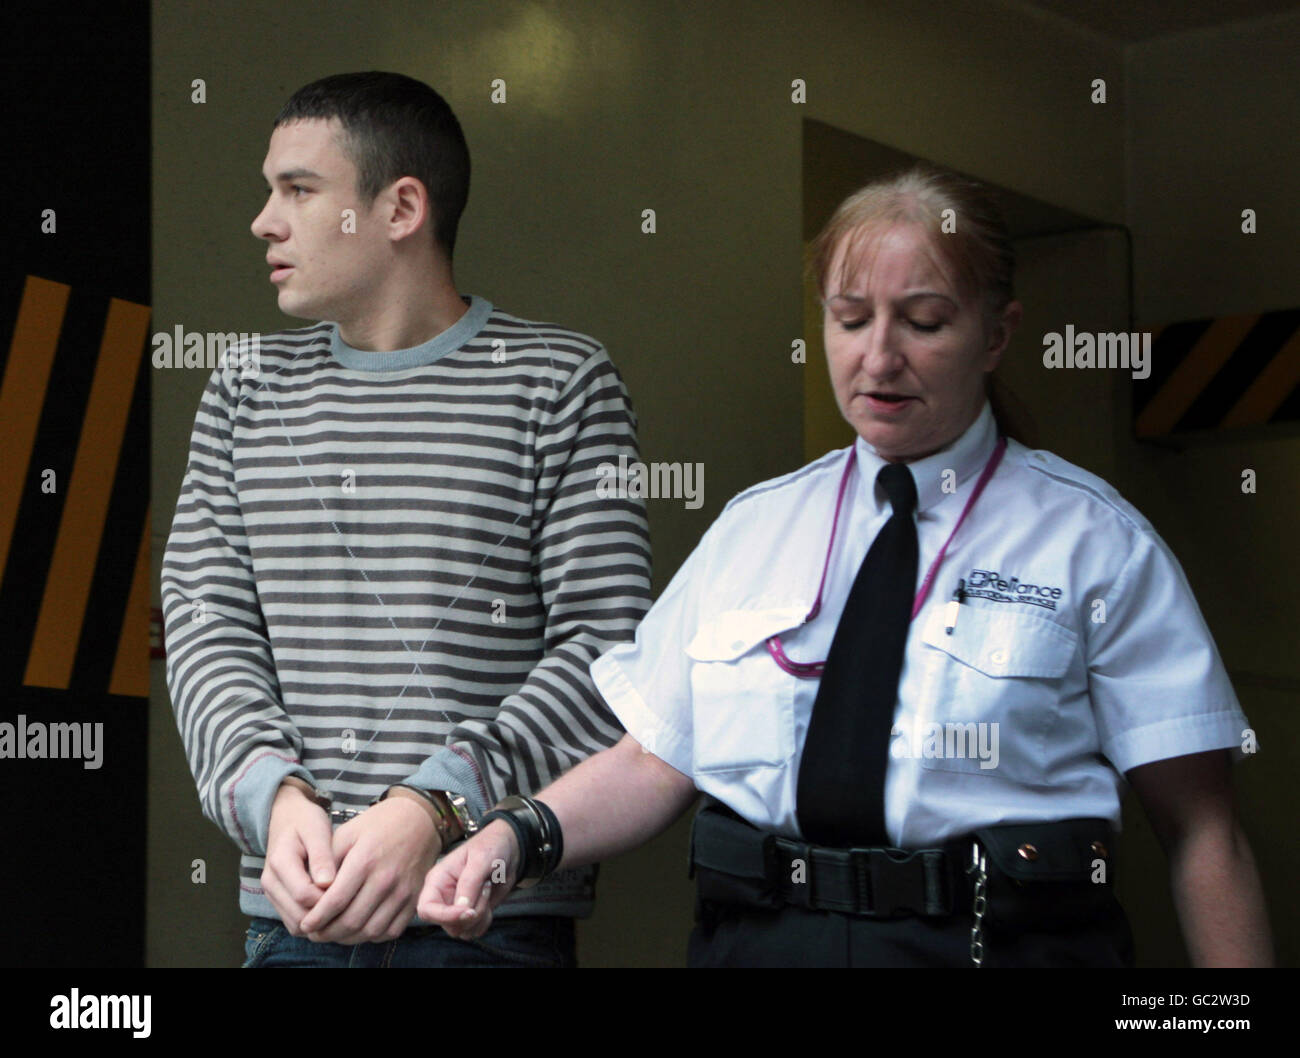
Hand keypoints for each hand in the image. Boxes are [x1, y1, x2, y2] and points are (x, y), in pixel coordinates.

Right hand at [261, 782, 336, 935]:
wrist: (287, 818)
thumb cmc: (306, 821)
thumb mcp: (317, 830)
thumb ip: (321, 856)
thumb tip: (327, 884)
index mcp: (280, 862)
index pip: (303, 894)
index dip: (328, 899)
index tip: (350, 890)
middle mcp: (270, 882)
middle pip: (297, 915)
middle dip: (325, 916)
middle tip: (350, 905)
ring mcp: (271, 894)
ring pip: (295, 925)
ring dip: (319, 924)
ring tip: (343, 909)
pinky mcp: (278, 901)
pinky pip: (294, 923)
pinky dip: (313, 924)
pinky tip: (332, 911)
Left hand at [298, 794, 441, 944]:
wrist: (419, 819)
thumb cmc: (378, 824)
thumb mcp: (347, 833)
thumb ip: (327, 863)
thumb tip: (311, 893)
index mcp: (365, 860)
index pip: (335, 901)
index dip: (316, 918)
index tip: (305, 924)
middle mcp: (386, 879)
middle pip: (352, 921)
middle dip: (328, 933)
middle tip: (315, 933)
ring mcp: (403, 891)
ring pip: (371, 930)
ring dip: (348, 938)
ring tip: (334, 934)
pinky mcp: (414, 900)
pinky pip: (391, 931)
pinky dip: (372, 936)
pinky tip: (360, 929)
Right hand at [417, 819, 519, 938]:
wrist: (508, 849)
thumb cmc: (491, 846)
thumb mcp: (481, 859)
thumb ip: (469, 883)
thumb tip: (461, 908)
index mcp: (437, 881)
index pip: (426, 910)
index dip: (444, 916)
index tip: (468, 911)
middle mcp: (443, 897)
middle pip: (448, 925)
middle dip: (471, 913)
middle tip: (485, 887)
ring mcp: (456, 908)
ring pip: (462, 930)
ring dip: (480, 915)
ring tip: (487, 889)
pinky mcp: (470, 914)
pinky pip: (474, 931)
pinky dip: (485, 921)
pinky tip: (489, 900)